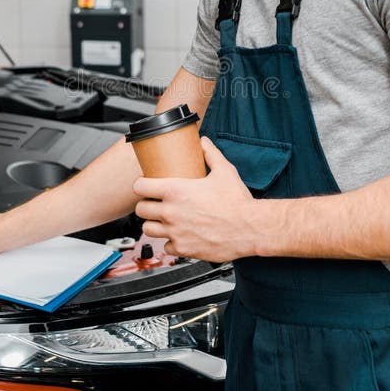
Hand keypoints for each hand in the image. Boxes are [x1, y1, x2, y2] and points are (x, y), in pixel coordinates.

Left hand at [133, 136, 255, 261]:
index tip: (145, 186)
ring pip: (148, 229)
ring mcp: (175, 232)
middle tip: (154, 204)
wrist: (250, 228)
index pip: (139, 187)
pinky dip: (170, 242)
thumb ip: (210, 154)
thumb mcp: (224, 171)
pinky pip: (166, 247)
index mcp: (176, 191)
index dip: (141, 185)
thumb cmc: (237, 202)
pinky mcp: (183, 249)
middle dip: (146, 205)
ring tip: (163, 221)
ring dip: (154, 224)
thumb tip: (204, 142)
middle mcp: (171, 212)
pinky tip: (179, 236)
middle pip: (140, 209)